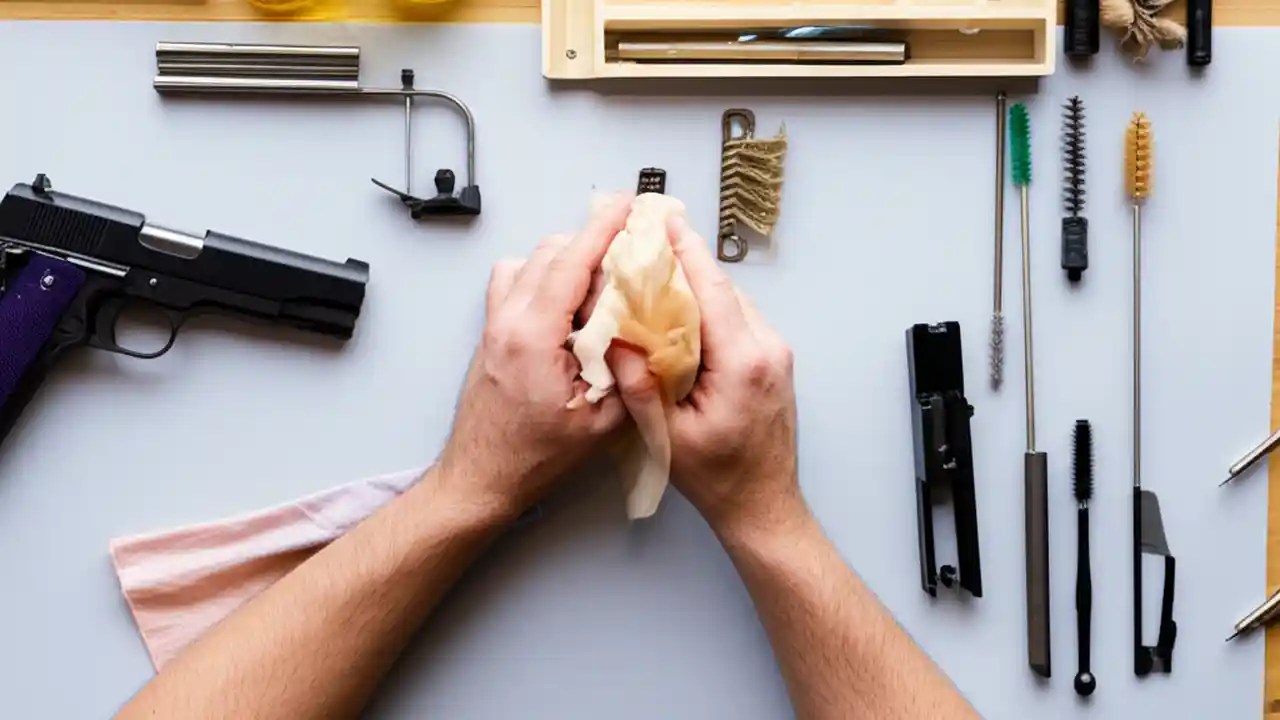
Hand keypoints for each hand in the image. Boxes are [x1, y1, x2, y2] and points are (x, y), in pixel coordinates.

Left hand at [438, 196, 631, 516]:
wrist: (482, 479)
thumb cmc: (534, 458)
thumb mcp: (603, 422)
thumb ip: (627, 369)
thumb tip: (648, 329)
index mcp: (533, 336)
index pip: (572, 262)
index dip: (604, 228)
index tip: (629, 205)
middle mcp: (506, 320)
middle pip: (552, 253)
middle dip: (592, 243)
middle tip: (629, 252)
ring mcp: (493, 325)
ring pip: (530, 263)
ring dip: (567, 261)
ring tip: (601, 285)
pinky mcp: (490, 334)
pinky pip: (515, 283)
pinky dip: (544, 279)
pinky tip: (568, 308)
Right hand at [609, 216, 802, 537]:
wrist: (764, 506)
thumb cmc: (719, 479)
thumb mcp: (667, 437)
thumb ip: (640, 387)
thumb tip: (615, 342)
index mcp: (743, 363)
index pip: (712, 290)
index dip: (686, 251)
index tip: (664, 221)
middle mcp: (768, 350)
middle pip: (723, 289)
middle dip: (686, 262)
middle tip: (649, 240)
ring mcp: (778, 354)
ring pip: (734, 302)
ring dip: (699, 285)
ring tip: (660, 271)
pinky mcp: (776, 361)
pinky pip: (742, 320)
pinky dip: (713, 308)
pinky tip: (684, 311)